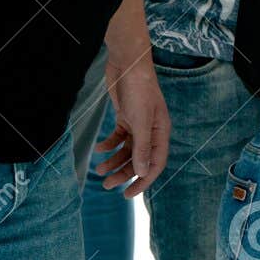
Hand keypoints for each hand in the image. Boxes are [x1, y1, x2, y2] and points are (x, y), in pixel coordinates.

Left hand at [95, 59, 170, 197]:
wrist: (128, 64)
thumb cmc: (139, 90)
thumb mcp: (140, 121)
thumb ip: (141, 147)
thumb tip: (142, 171)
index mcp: (160, 132)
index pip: (155, 163)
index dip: (143, 180)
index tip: (128, 194)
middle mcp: (151, 130)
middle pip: (139, 159)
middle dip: (123, 173)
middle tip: (106, 185)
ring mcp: (138, 123)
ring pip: (127, 150)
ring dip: (114, 161)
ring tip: (99, 171)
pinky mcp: (126, 117)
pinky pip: (118, 137)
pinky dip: (108, 145)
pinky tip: (99, 149)